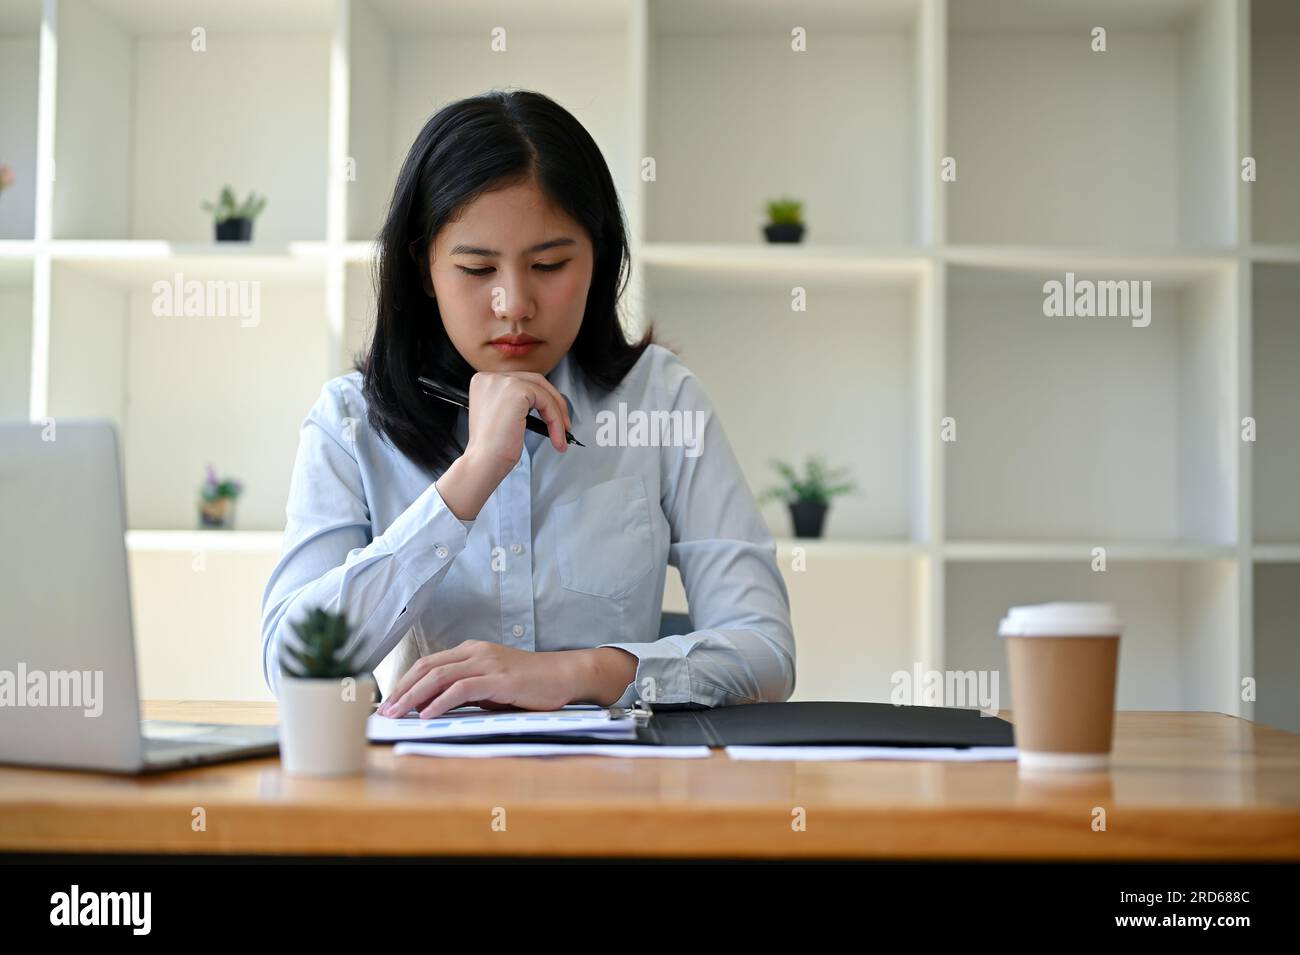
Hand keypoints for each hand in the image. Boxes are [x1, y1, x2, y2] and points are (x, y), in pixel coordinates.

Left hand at [378, 639, 580, 718]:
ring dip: (413, 697)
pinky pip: (462, 688)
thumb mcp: (491, 685)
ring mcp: (487, 663)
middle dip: (401, 690)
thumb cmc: (529, 684)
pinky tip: (427, 715)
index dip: (404, 682)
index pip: (428, 663)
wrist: (564, 675)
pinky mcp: (499, 679)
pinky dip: (440, 701)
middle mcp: (475, 652)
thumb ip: (464, 691)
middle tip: (384, 711)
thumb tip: (432, 706)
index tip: (388, 702)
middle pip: (427, 667)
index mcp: (471, 651)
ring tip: (397, 714)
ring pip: (439, 676)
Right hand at [465, 371, 572, 481]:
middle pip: (534, 381)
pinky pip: (546, 401)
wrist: (483, 463)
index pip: (521, 381)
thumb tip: (544, 403)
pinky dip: (555, 420)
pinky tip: (556, 437)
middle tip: (563, 425)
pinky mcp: (516, 390)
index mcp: (484, 383)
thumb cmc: (491, 449)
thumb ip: (516, 403)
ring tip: (561, 435)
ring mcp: (502, 382)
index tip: (551, 416)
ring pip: (543, 392)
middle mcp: (491, 378)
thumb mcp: (503, 417)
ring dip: (557, 415)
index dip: (541, 398)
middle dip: (554, 403)